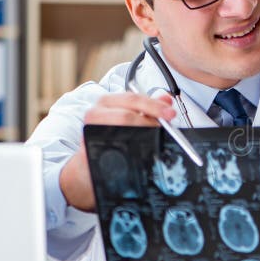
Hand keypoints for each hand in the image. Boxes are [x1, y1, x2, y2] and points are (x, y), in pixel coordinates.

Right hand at [59, 93, 175, 211]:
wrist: (91, 162)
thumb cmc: (113, 137)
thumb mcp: (132, 118)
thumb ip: (149, 108)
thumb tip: (166, 98)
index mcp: (107, 101)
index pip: (133, 98)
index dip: (155, 105)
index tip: (171, 113)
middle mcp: (96, 112)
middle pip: (127, 115)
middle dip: (149, 122)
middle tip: (163, 128)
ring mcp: (90, 129)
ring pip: (119, 128)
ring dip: (140, 134)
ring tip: (152, 138)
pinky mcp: (89, 146)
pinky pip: (112, 145)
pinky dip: (128, 147)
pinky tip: (138, 150)